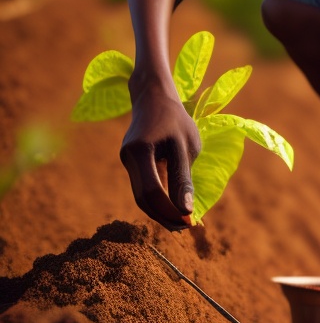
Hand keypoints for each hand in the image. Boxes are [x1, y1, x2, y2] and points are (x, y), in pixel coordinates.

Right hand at [120, 78, 201, 230]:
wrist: (154, 95)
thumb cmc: (175, 118)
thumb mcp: (185, 145)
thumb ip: (183, 178)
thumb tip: (186, 211)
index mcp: (139, 151)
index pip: (153, 192)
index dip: (170, 210)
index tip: (190, 221)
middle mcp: (127, 158)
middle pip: (143, 199)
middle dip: (164, 216)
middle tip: (186, 227)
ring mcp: (127, 160)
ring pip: (141, 196)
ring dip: (160, 211)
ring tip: (182, 221)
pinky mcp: (131, 162)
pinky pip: (143, 186)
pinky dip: (157, 200)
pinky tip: (173, 207)